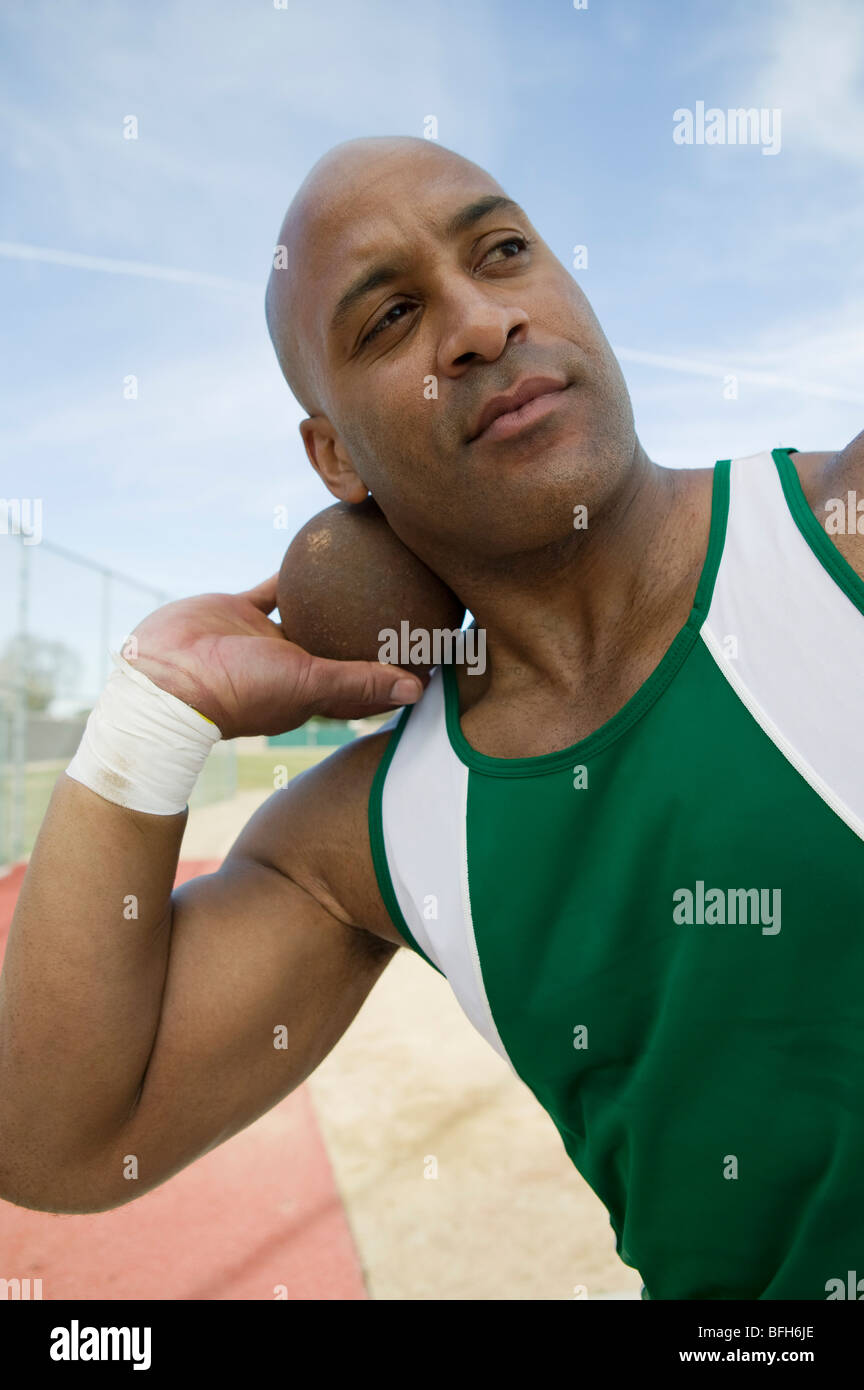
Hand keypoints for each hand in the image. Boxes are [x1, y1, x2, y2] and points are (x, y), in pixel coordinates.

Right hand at [123, 573, 423, 738]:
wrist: (163, 679)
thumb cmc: (237, 690)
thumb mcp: (307, 685)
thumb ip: (359, 681)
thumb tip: (419, 688)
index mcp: (313, 691)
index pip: (367, 680)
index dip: (400, 667)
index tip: (436, 647)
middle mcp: (295, 664)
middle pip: (346, 640)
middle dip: (377, 622)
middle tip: (415, 592)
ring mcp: (267, 637)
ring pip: (315, 607)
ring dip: (342, 587)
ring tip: (379, 557)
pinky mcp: (242, 610)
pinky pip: (278, 583)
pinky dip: (297, 565)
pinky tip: (328, 535)